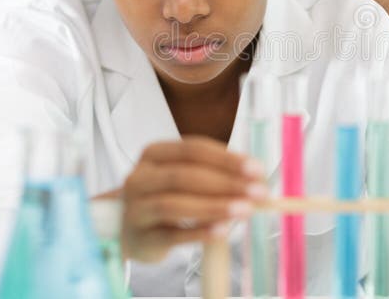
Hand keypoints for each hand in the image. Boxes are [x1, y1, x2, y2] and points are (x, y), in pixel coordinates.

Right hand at [120, 136, 266, 261]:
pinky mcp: (140, 238)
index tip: (257, 169)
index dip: (227, 158)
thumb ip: (217, 177)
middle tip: (258, 192)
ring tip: (245, 211)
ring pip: (175, 205)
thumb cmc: (164, 198)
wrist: (130, 232)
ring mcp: (136, 208)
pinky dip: (199, 232)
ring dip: (215, 207)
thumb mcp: (185, 180)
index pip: (193, 149)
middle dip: (227, 183)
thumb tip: (258, 182)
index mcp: (154, 153)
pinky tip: (222, 231)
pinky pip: (171, 235)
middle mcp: (140, 177)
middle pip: (185, 175)